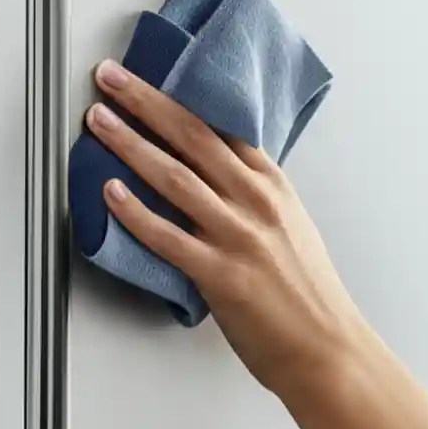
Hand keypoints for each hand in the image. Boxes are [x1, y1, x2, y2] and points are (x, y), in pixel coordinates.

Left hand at [84, 59, 371, 398]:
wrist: (328, 350)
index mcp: (273, 187)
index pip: (220, 127)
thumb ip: (255, 200)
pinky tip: (109, 192)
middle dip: (144, 102)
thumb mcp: (291, 229)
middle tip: (110, 78)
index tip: (147, 77)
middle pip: (192, 136)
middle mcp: (256, 203)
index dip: (178, 97)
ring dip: (129, 143)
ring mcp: (239, 237)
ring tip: (99, 122)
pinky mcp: (221, 275)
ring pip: (174, 176)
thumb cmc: (309, 298)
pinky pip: (167, 236)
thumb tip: (215, 180)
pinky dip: (134, 212)